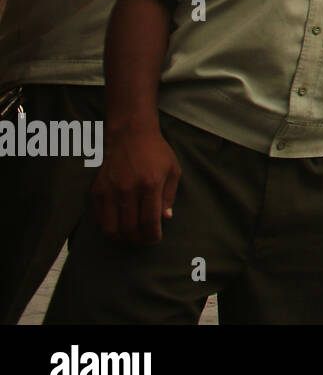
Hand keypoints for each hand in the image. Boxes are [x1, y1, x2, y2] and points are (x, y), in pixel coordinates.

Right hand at [92, 125, 180, 244]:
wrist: (130, 134)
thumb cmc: (156, 152)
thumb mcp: (172, 170)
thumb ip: (170, 196)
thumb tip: (165, 219)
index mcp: (150, 185)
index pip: (150, 222)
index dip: (153, 236)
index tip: (155, 239)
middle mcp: (128, 190)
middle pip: (129, 228)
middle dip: (138, 240)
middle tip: (143, 240)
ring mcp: (110, 190)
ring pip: (111, 228)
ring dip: (121, 237)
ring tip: (130, 235)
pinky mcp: (97, 190)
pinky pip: (99, 217)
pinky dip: (108, 226)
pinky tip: (118, 224)